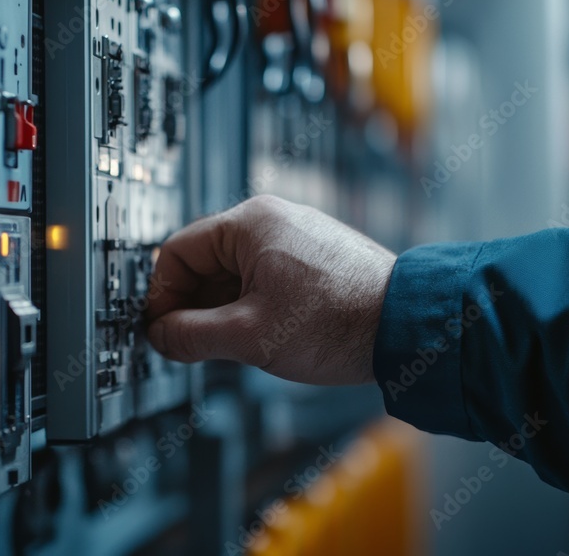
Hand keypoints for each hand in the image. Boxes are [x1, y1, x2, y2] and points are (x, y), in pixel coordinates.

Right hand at [145, 195, 396, 384]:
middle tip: (190, 347)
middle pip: (204, 262)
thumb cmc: (341, 322)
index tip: (160, 331)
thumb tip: (160, 336)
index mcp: (250, 223)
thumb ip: (191, 336)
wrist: (408, 327)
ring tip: (230, 347)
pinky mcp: (313, 258)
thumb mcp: (249, 337)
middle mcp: (272, 221)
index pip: (176, 253)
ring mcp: (295, 238)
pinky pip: (262, 278)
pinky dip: (249, 306)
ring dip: (221, 311)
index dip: (161, 296)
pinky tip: (258, 337)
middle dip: (192, 307)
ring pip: (233, 274)